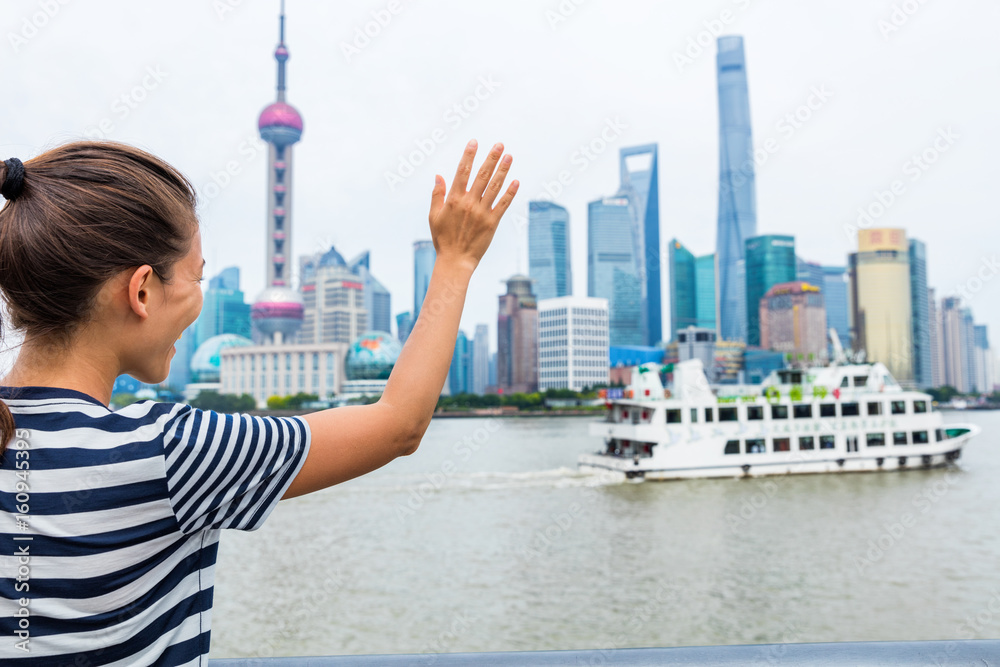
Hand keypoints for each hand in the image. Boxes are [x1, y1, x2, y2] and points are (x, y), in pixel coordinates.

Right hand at [428, 140, 518, 270]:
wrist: (455, 260)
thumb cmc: (443, 239)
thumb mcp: (433, 216)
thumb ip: (437, 195)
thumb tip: (438, 176)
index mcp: (453, 200)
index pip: (462, 172)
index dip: (469, 156)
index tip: (474, 142)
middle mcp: (469, 203)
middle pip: (482, 175)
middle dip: (491, 158)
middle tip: (499, 145)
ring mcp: (482, 213)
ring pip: (494, 187)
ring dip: (503, 170)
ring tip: (509, 157)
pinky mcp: (492, 223)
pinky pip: (503, 205)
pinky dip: (510, 193)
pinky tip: (516, 182)